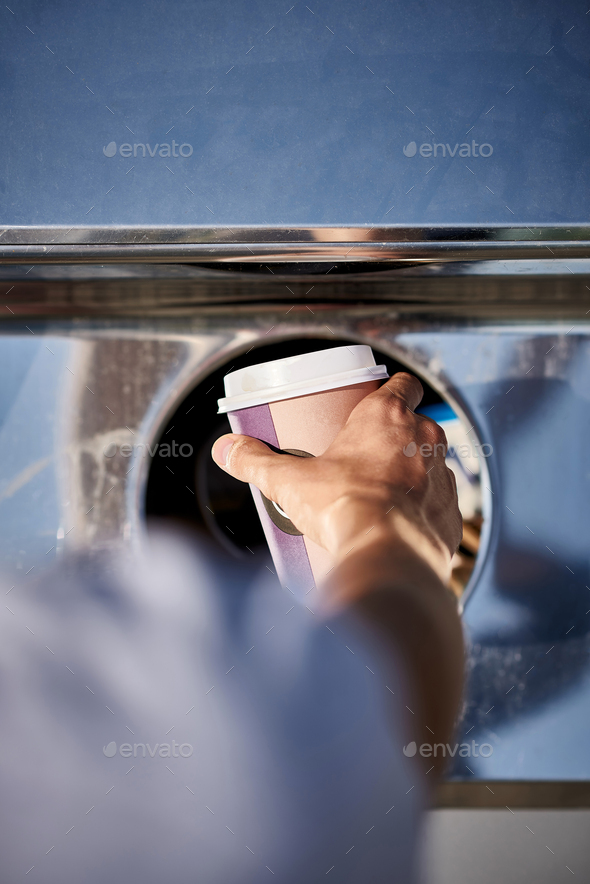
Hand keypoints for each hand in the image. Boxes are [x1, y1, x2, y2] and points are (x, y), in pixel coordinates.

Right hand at [212, 371, 464, 765]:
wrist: (388, 556)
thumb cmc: (345, 509)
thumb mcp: (290, 481)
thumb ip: (256, 462)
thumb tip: (229, 451)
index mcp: (388, 417)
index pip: (403, 384)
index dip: (392, 390)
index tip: (375, 402)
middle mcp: (424, 439)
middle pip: (417, 424)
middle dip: (396, 438)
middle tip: (365, 456)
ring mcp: (444, 476)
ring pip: (431, 464)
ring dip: (412, 474)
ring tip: (380, 495)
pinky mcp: (454, 514)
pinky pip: (441, 505)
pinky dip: (424, 512)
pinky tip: (401, 525)